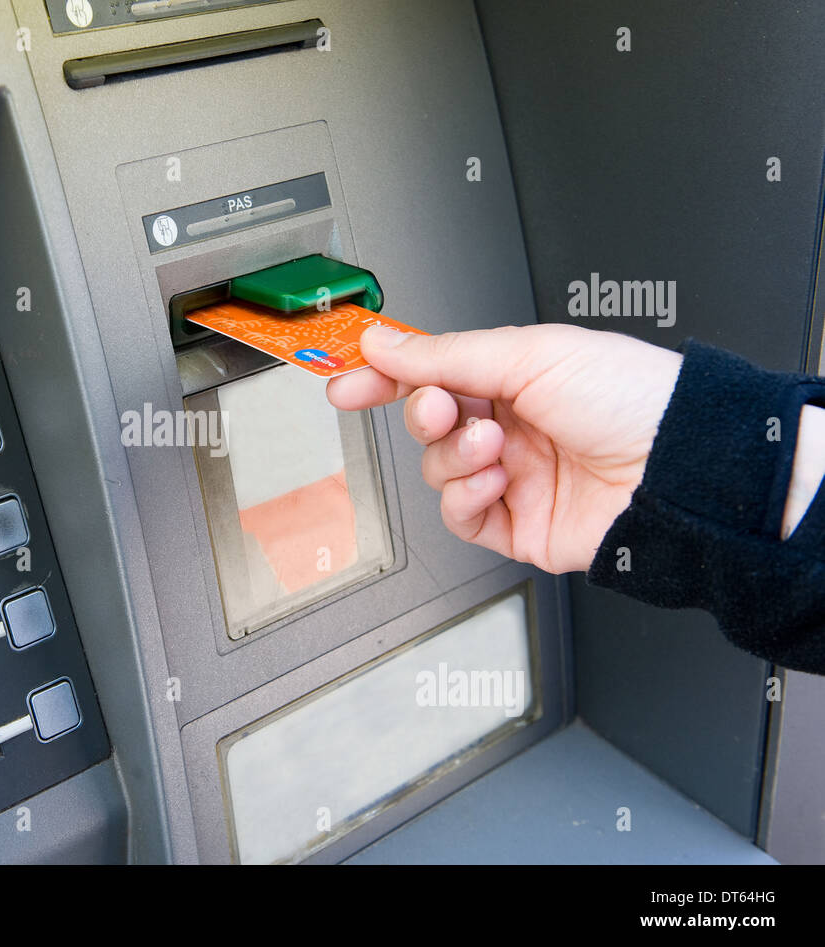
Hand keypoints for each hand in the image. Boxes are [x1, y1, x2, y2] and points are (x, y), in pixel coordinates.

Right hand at [327, 323, 682, 572]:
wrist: (678, 467)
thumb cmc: (631, 398)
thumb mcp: (529, 354)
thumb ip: (444, 353)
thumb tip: (382, 342)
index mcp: (515, 376)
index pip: (432, 374)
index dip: (384, 377)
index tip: (346, 380)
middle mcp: (511, 426)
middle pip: (428, 424)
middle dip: (426, 415)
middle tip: (443, 409)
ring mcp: (514, 478)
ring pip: (438, 472)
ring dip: (455, 457)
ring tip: (495, 448)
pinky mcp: (518, 526)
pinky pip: (461, 518)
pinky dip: (465, 499)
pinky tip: (493, 482)